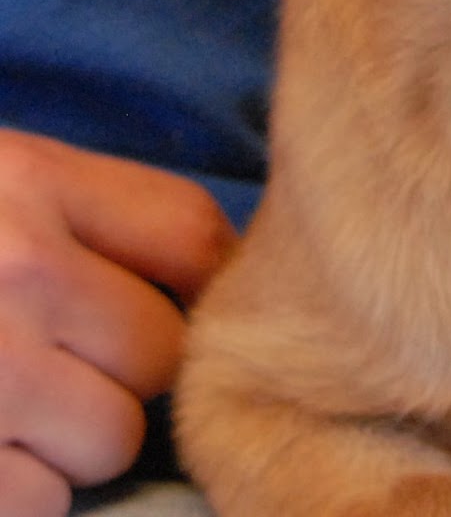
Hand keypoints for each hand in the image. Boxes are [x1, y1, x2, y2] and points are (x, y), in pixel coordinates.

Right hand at [0, 130, 235, 516]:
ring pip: (112, 438)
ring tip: (18, 410)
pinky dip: (22, 492)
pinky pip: (41, 503)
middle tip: (67, 364)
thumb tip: (213, 270)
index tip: (175, 306)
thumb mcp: (0, 185)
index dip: (201, 284)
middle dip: (130, 372)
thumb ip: (90, 217)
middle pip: (163, 349)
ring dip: (76, 442)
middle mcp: (19, 270)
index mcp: (32, 183)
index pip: (191, 237)